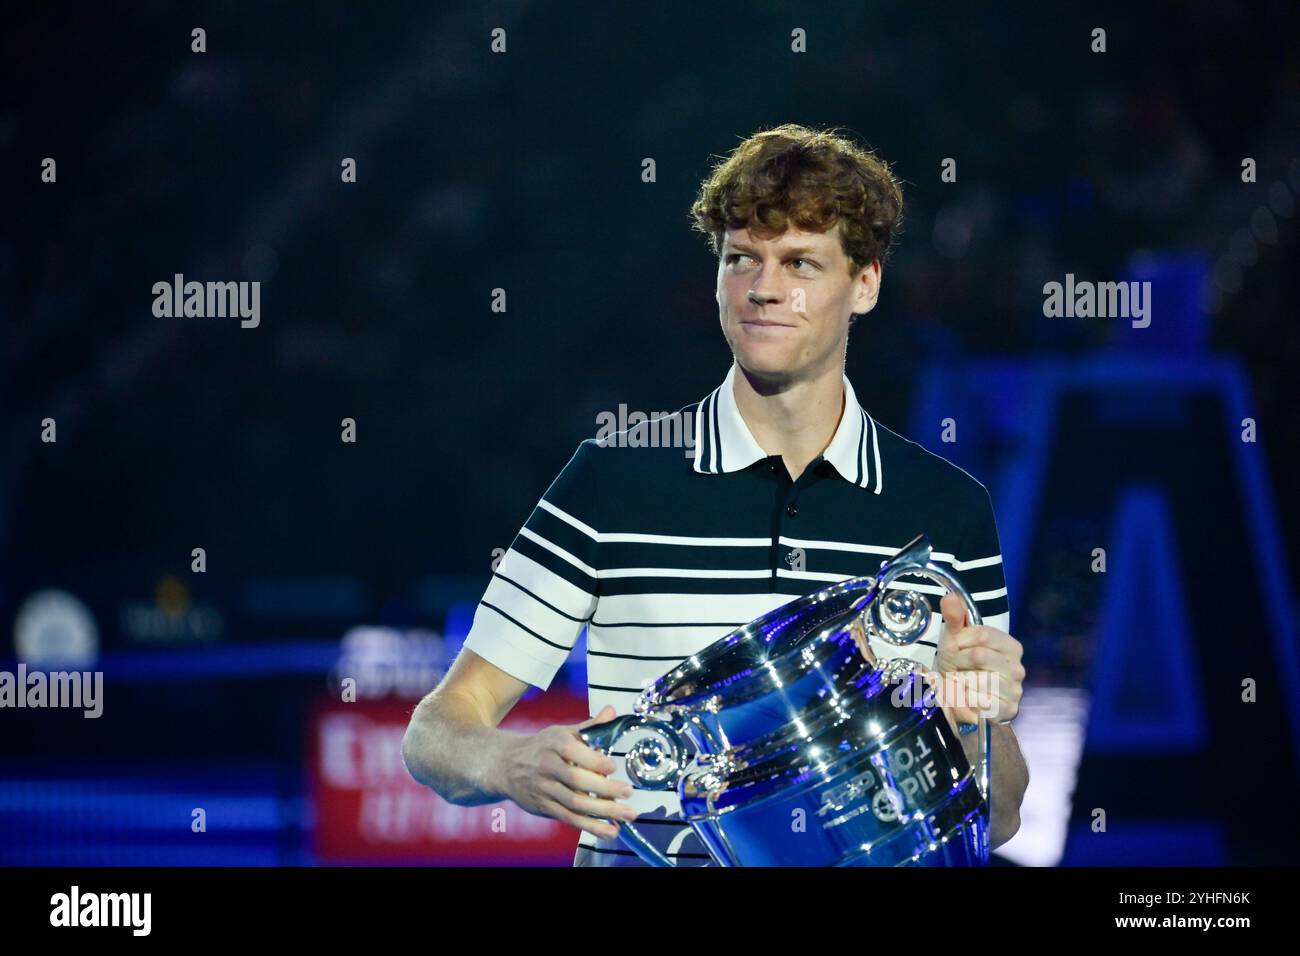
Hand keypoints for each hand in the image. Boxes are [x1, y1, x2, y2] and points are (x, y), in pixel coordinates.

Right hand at [498, 704, 639, 840]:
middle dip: (604, 788)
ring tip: (627, 815)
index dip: (593, 761)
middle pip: (576, 780)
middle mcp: (548, 767)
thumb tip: (612, 711)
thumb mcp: (562, 732)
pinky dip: (591, 826)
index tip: (612, 766)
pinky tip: (610, 830)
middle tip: (628, 792)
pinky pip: (570, 818)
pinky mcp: (545, 808)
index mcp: (554, 744)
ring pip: (575, 803)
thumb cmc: (542, 747)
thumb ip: (590, 726)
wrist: (505, 765)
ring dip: (603, 812)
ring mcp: (545, 790)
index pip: (573, 752)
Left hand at [929, 593, 1024, 725]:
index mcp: (1011, 646)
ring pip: (977, 679)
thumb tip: (950, 597)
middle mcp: (1018, 668)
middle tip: (956, 666)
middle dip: (959, 661)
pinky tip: (966, 697)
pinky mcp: (1007, 711)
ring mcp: (1014, 691)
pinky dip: (965, 699)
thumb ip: (955, 617)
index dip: (962, 640)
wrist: (954, 696)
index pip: (984, 634)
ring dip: (960, 681)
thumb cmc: (958, 665)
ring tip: (960, 681)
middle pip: (979, 656)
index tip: (956, 646)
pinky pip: (979, 702)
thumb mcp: (954, 638)